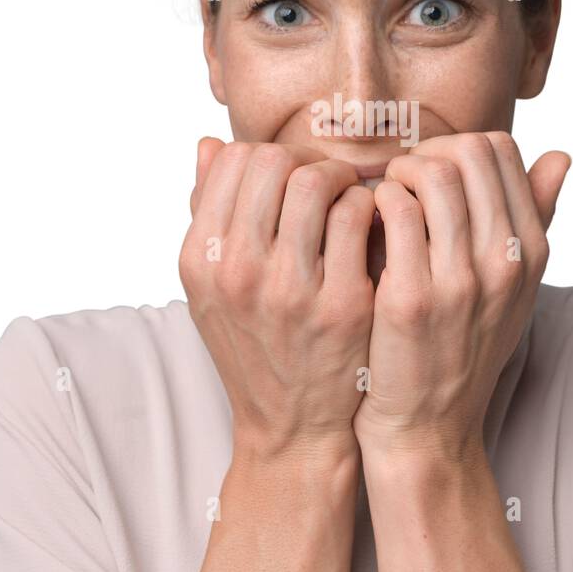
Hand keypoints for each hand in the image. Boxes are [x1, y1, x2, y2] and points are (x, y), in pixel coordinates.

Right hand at [180, 137, 376, 461]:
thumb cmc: (255, 345)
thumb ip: (207, 212)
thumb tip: (207, 144)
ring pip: (317, 182)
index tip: (291, 176)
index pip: (234, 160)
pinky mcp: (342, 306)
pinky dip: (370, 208)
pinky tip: (371, 226)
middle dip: (308, 162)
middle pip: (274, 162)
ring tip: (351, 196)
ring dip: (342, 178)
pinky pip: (358, 219)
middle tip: (328, 182)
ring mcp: (290, 290)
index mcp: (201, 259)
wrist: (293, 427)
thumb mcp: (213, 286)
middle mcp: (237, 271)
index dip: (270, 156)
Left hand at [352, 131, 570, 460]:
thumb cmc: (462, 348)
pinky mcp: (412, 299)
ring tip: (382, 200)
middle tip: (400, 182)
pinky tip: (365, 226)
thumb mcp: (513, 288)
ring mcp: (461, 282)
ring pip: (431, 173)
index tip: (431, 174)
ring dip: (396, 174)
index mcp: (530, 252)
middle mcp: (504, 263)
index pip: (501, 151)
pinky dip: (374, 202)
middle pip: (467, 153)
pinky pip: (392, 210)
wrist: (427, 429)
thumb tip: (560, 154)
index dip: (457, 148)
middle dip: (425, 153)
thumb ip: (534, 219)